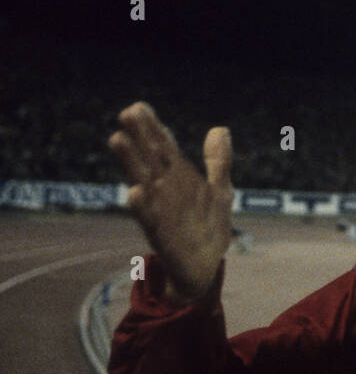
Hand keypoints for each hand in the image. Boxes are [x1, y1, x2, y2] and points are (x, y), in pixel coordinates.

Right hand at [109, 102, 233, 299]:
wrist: (205, 267)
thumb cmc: (208, 226)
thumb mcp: (220, 190)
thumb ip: (218, 162)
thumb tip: (219, 129)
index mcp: (178, 177)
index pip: (163, 146)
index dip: (152, 127)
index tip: (138, 106)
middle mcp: (164, 189)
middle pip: (150, 157)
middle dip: (139, 136)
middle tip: (126, 113)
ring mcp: (160, 209)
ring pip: (143, 181)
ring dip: (130, 162)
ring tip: (117, 139)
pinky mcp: (161, 233)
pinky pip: (149, 218)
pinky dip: (141, 206)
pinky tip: (134, 192)